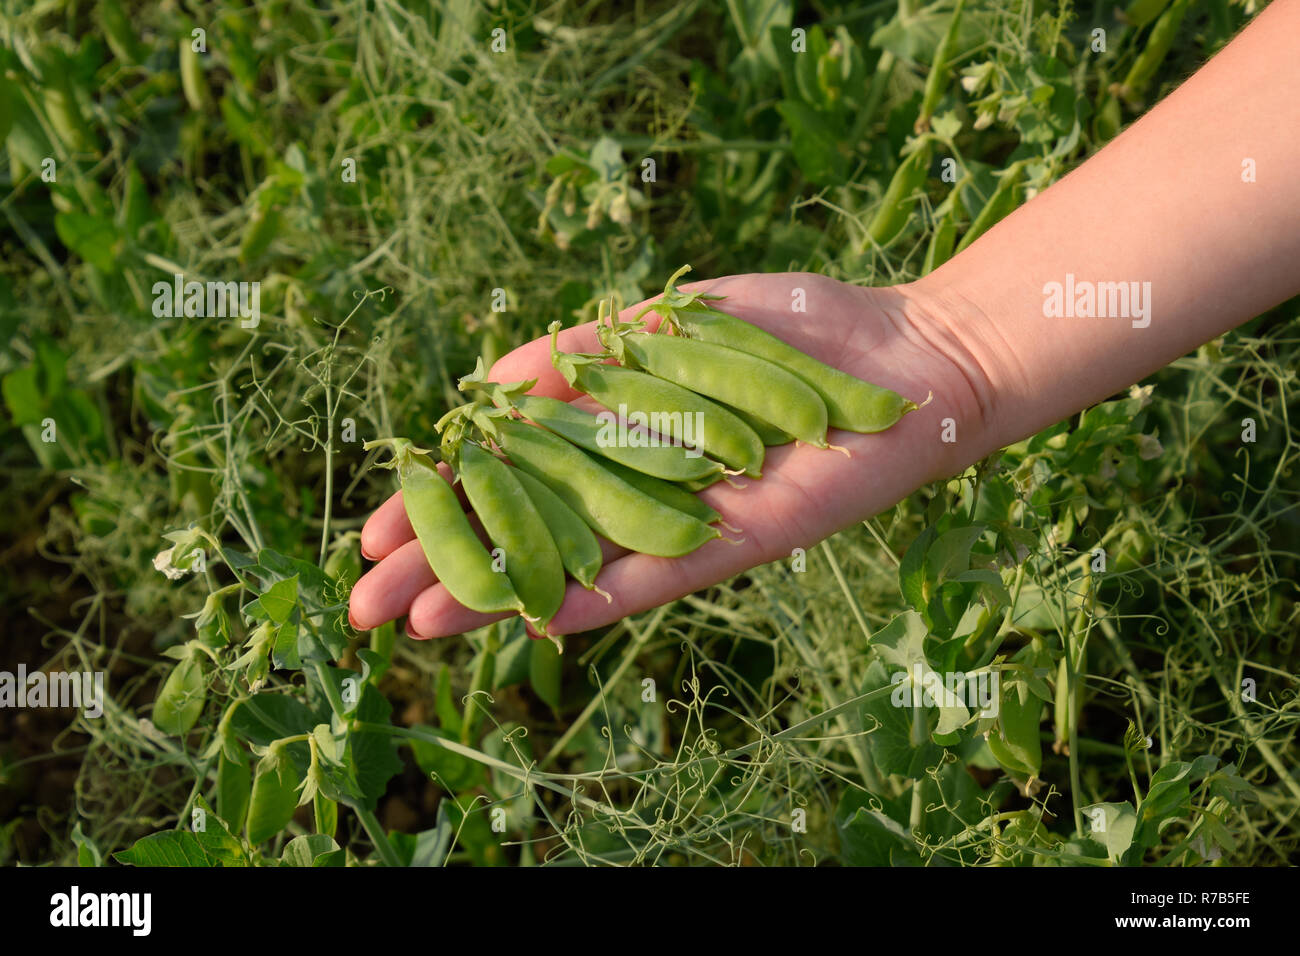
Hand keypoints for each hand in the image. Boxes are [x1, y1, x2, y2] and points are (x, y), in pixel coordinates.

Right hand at [348, 272, 985, 638]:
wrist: (902, 359)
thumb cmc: (794, 329)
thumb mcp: (671, 320)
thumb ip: (583, 354)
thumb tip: (490, 383)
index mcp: (616, 434)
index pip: (506, 478)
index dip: (438, 505)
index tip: (371, 533)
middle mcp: (638, 487)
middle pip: (524, 531)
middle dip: (442, 564)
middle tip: (360, 605)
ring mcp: (681, 520)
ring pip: (573, 566)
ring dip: (495, 595)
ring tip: (416, 624)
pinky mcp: (733, 542)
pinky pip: (653, 578)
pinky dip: (590, 597)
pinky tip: (526, 618)